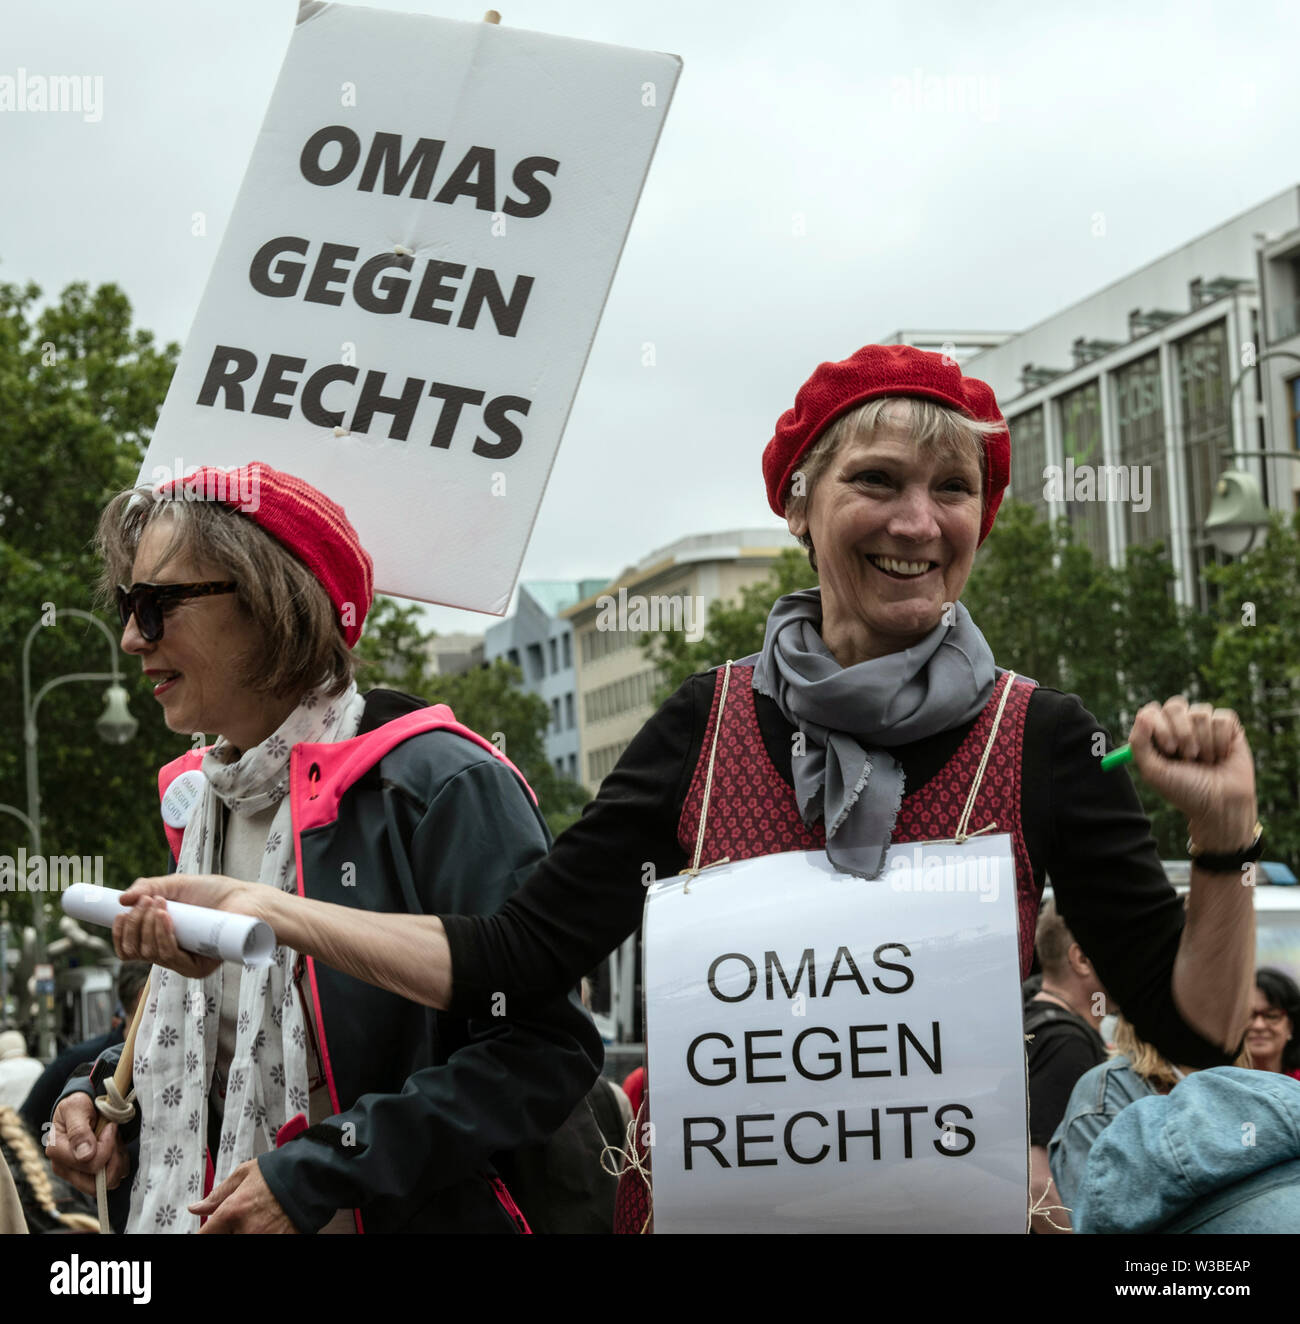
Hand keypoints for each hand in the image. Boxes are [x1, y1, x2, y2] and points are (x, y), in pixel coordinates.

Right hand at [47, 1093, 129, 1197]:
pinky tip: (115, 1147)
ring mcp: (75, 1174)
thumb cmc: (77, 1105)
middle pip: (98, 1181)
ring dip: (118, 1160)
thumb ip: (79, 1131)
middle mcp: (63, 1167)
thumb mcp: (76, 1108)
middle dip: (114, 1158)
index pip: (91, 1163)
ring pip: (107, 1182)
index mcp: (57, 1151)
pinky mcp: (87, 1175)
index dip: (107, 1145)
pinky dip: (119, 1163)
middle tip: (115, 1137)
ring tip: (115, 1140)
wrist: (81, 1106)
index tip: (109, 1126)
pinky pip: (111, 1178)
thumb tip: (84, 1156)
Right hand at [114, 875, 260, 978]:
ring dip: (148, 925)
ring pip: (150, 953)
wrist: (248, 898)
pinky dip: (162, 935)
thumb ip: (148, 887)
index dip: (119, 934)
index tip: (119, 913)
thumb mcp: (177, 885)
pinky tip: (166, 917)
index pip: (129, 949)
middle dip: (134, 924)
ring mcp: (184, 962)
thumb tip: (120, 900)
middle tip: (147, 901)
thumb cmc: (215, 893)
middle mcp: (171, 954)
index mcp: (162, 939)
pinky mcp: (199, 967)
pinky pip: (170, 956)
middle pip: (134, 951)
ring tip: (160, 903)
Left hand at [191, 1159, 297, 1232]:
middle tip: (244, 1217)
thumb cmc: (278, 1171)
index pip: (205, 1235)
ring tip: (260, 1219)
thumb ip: (217, 1194)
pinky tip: (270, 1224)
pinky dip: (264, 1233)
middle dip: (230, 1229)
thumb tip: (195, 1208)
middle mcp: (245, 1230)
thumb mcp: (244, 1174)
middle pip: (224, 1240)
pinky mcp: (281, 1241)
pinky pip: (264, 1240)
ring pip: (241, 1239)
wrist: (312, 1175)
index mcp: (232, 1211)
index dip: (207, 1232)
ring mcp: (264, 1238)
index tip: (212, 1229)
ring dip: (247, 1231)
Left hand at [1129, 696, 1257, 848]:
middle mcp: (1181, 726)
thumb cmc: (1184, 790)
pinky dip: (1221, 740)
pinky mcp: (1229, 728)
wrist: (1220, 805)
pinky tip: (1222, 755)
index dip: (1161, 728)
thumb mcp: (1153, 772)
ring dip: (1203, 742)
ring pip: (1201, 712)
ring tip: (1206, 761)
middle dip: (1182, 733)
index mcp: (1159, 734)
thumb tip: (1143, 713)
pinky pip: (1223, 717)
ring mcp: (1205, 725)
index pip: (1152, 711)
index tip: (1168, 750)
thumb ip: (1139, 743)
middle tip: (1188, 757)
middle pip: (1175, 705)